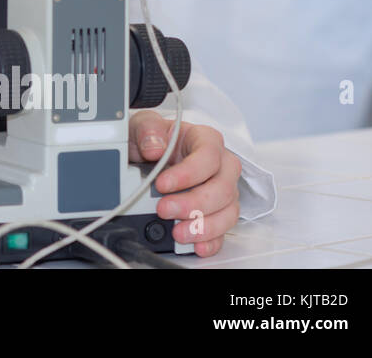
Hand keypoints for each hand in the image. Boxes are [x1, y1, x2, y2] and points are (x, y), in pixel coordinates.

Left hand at [129, 111, 242, 256]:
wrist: (150, 152)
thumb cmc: (154, 137)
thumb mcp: (144, 125)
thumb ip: (148, 130)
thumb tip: (154, 148)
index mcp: (206, 140)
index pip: (208, 156)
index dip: (187, 173)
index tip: (162, 184)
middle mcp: (221, 166)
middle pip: (222, 188)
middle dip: (193, 204)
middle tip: (164, 209)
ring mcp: (223, 190)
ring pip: (228, 212)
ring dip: (204, 226)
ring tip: (178, 232)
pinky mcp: (218, 211)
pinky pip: (224, 230)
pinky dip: (211, 240)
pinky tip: (197, 245)